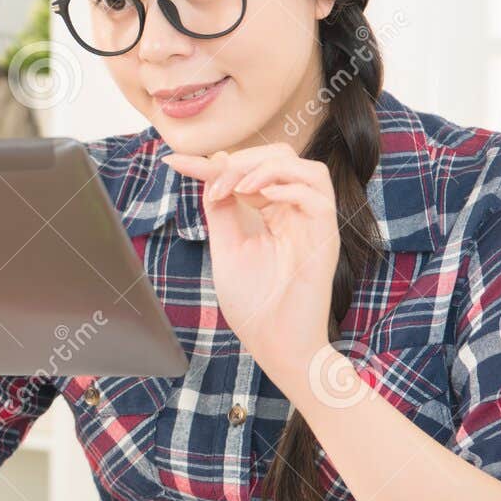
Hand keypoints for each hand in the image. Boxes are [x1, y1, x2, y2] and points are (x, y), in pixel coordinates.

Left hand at [162, 143, 337, 382]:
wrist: (275, 342)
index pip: (248, 171)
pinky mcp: (326, 236)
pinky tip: (260, 199)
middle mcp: (295, 213)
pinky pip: (318, 194)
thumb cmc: (253, 302)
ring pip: (307, 169)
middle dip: (243, 161)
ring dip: (267, 169)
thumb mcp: (227, 246)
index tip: (174, 162)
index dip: (211, 163)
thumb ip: (220, 208)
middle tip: (214, 183)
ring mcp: (312, 224)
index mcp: (272, 213)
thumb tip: (210, 171)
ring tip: (238, 189)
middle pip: (282, 158)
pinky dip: (287, 188)